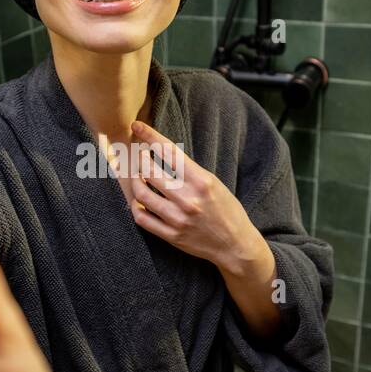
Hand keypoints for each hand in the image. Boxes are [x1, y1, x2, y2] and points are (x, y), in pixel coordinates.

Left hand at [127, 121, 282, 338]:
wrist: (235, 245)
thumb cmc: (226, 210)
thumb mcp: (214, 183)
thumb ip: (190, 171)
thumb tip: (163, 153)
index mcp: (202, 182)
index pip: (169, 152)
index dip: (149, 136)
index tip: (137, 126)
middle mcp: (188, 199)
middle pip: (149, 171)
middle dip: (140, 159)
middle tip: (139, 156)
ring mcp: (178, 219)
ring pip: (141, 194)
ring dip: (135, 181)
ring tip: (138, 176)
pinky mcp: (171, 236)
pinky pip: (142, 218)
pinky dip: (136, 205)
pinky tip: (139, 199)